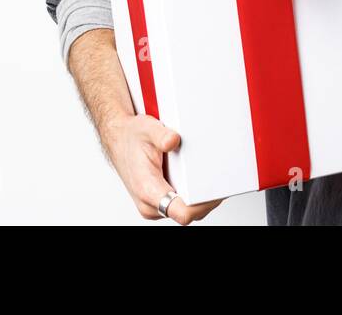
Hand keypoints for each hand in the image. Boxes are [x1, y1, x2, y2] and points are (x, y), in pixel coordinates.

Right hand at [99, 114, 222, 224]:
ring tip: (213, 180)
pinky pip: (182, 205)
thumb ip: (161, 135)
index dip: (202, 205)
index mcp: (148, 190)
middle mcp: (150, 204)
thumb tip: (173, 141)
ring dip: (201, 199)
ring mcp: (154, 205)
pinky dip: (194, 196)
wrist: (119, 140)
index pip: (182, 212)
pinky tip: (201, 182)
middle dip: (207, 200)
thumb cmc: (131, 137)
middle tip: (221, 180)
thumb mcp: (146, 128)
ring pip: (186, 211)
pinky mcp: (159, 202)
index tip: (216, 191)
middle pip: (189, 213)